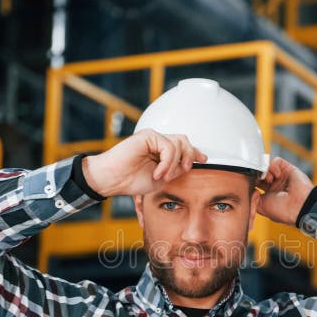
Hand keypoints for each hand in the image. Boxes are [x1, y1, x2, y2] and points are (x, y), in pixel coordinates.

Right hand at [82, 129, 207, 196]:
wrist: (112, 179)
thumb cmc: (131, 180)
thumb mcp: (161, 178)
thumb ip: (175, 169)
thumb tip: (189, 164)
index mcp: (161, 151)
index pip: (183, 146)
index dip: (194, 152)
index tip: (203, 159)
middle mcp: (158, 142)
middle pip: (184, 141)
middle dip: (190, 155)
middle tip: (184, 169)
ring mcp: (153, 137)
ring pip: (178, 143)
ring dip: (174, 163)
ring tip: (163, 176)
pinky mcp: (148, 136)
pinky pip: (168, 147)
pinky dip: (167, 162)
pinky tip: (157, 172)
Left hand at [256, 157, 313, 226]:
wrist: (298, 206)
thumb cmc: (282, 210)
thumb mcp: (261, 207)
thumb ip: (253, 196)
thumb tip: (249, 188)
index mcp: (269, 195)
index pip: (256, 183)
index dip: (251, 181)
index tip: (248, 183)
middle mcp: (275, 185)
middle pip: (261, 173)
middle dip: (257, 175)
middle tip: (257, 179)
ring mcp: (281, 176)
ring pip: (267, 166)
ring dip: (265, 171)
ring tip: (268, 179)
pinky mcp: (288, 168)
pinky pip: (276, 161)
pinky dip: (274, 166)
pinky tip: (277, 175)